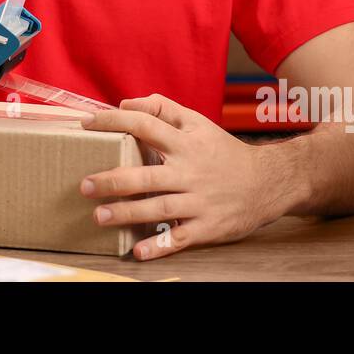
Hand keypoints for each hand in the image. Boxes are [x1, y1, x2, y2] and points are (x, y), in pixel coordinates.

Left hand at [79, 94, 296, 260]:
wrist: (268, 182)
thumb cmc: (224, 152)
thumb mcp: (198, 123)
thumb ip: (163, 108)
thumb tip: (125, 103)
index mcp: (186, 143)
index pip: (146, 125)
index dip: (115, 121)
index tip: (86, 123)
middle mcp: (190, 172)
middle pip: (148, 175)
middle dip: (114, 181)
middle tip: (85, 185)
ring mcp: (199, 201)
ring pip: (159, 209)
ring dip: (128, 214)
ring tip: (99, 216)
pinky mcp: (208, 227)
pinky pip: (180, 238)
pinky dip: (159, 246)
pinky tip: (138, 251)